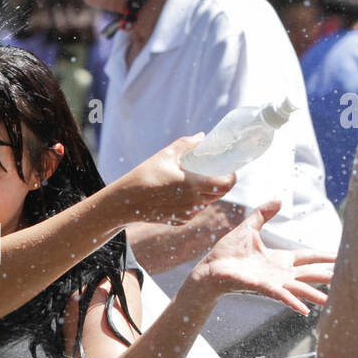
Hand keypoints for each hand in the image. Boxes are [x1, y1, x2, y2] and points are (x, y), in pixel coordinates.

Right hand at [111, 134, 235, 225]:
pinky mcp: (179, 221)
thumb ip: (187, 144)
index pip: (226, 184)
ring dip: (206, 193)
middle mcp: (194, 202)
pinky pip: (193, 211)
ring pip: (206, 203)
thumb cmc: (145, 175)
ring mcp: (187, 214)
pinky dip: (192, 203)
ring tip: (194, 182)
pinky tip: (179, 194)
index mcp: (194, 185)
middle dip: (219, 183)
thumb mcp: (166, 155)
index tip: (229, 169)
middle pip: (219, 194)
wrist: (126, 201)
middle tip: (213, 172)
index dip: (232, 176)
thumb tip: (202, 137)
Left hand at [190, 201, 334, 313]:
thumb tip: (278, 198)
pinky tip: (305, 310)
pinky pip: (281, 296)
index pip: (308, 257)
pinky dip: (293, 302)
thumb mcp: (249, 228)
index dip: (324, 256)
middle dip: (327, 276)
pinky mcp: (261, 288)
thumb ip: (263, 214)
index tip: (342, 256)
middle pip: (310, 274)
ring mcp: (272, 282)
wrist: (210, 269)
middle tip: (347, 279)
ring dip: (315, 294)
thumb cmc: (227, 252)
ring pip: (299, 288)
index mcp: (279, 259)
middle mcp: (280, 273)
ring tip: (331, 300)